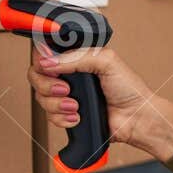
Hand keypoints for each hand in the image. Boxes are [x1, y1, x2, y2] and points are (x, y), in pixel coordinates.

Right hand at [27, 42, 172, 160]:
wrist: (136, 118)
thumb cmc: (129, 89)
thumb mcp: (106, 61)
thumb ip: (75, 57)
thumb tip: (47, 62)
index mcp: (76, 58)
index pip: (44, 53)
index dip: (41, 60)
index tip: (49, 68)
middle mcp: (69, 75)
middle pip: (36, 76)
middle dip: (47, 85)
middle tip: (66, 90)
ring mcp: (67, 96)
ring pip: (41, 98)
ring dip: (56, 104)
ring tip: (76, 107)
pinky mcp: (68, 115)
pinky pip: (50, 116)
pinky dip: (62, 118)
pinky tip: (78, 117)